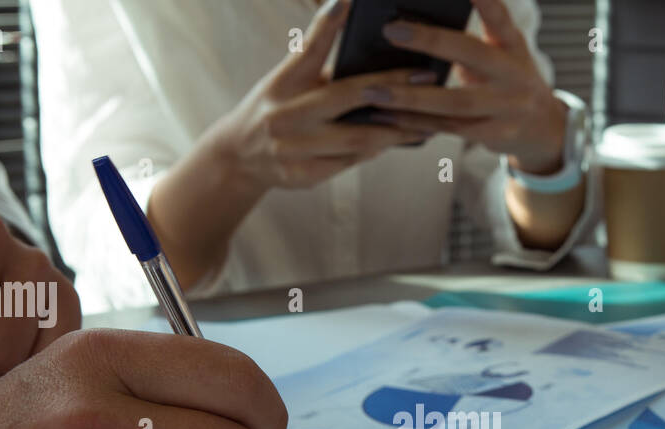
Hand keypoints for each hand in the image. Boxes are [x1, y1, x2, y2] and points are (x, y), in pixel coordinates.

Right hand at [148, 0, 431, 285]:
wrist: (238, 157)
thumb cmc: (276, 108)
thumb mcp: (287, 81)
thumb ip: (320, 69)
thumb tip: (374, 59)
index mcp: (281, 82)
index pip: (308, 48)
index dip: (329, 23)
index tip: (351, 1)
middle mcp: (283, 114)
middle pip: (346, 97)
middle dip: (391, 87)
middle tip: (425, 77)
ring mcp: (292, 147)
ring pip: (357, 138)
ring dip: (396, 129)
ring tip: (426, 120)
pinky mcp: (302, 175)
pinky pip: (350, 162)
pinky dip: (375, 151)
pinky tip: (397, 142)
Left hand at [373, 0, 568, 173]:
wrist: (543, 128)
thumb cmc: (507, 79)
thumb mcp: (502, 51)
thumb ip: (470, 39)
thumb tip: (411, 26)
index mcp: (513, 44)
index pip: (498, 17)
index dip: (483, 0)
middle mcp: (514, 73)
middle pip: (472, 54)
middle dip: (431, 41)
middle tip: (391, 30)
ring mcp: (508, 107)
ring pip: (455, 101)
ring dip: (410, 97)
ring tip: (373, 91)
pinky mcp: (495, 134)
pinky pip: (449, 128)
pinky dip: (416, 123)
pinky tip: (386, 117)